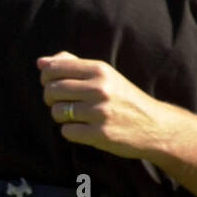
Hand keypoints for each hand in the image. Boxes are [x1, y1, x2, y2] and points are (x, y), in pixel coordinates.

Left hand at [36, 51, 172, 160]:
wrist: (155, 126)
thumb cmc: (123, 98)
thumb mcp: (104, 75)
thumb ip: (72, 64)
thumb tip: (40, 62)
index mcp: (99, 70)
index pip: (54, 68)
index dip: (46, 77)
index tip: (51, 84)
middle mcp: (99, 88)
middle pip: (51, 90)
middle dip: (50, 98)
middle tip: (62, 102)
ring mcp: (100, 112)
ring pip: (57, 112)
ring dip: (61, 116)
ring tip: (76, 116)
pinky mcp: (100, 134)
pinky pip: (67, 132)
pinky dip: (71, 132)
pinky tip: (84, 129)